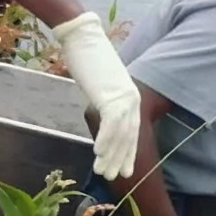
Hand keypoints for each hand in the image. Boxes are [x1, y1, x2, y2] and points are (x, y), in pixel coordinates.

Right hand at [52, 12, 139, 179]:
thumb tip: (100, 116)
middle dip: (121, 159)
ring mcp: (124, 97)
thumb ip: (104, 101)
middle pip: (129, 136)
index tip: (126, 169)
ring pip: (121, 134)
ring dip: (111, 155)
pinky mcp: (112, 96)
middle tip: (115, 178)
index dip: (129, 152)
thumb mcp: (100, 84)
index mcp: (130, 96)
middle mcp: (132, 98)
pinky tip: (98, 154)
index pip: (133, 131)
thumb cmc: (88, 57)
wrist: (82, 37)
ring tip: (102, 172)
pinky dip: (105, 140)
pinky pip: (111, 125)